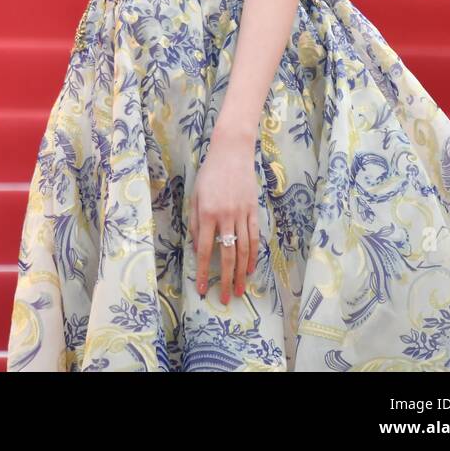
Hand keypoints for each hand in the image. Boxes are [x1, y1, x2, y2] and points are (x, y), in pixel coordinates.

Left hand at [190, 125, 259, 304]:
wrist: (231, 152)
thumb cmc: (209, 174)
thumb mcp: (195, 196)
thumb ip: (195, 222)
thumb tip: (196, 246)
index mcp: (206, 213)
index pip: (204, 249)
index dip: (203, 271)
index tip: (202, 289)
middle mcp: (225, 216)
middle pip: (227, 255)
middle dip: (226, 279)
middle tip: (226, 298)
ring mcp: (241, 214)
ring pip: (243, 249)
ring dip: (242, 273)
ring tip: (241, 290)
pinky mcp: (253, 210)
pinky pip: (254, 237)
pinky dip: (254, 255)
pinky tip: (251, 268)